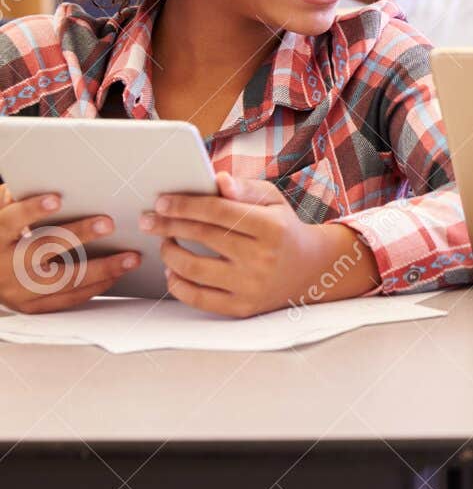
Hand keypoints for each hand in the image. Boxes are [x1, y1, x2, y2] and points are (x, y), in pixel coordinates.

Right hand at [0, 186, 138, 312]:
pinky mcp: (31, 306)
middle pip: (44, 249)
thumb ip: (10, 203)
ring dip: (101, 269)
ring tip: (130, 259)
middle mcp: (6, 265)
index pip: (12, 221)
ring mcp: (18, 290)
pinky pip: (67, 299)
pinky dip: (94, 288)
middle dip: (78, 235)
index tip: (57, 198)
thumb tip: (32, 183)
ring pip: (63, 280)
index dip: (33, 210)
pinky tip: (116, 275)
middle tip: (108, 223)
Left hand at [145, 172, 375, 316]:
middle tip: (148, 220)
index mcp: (272, 227)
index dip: (185, 205)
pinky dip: (177, 283)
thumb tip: (218, 180)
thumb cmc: (283, 229)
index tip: (161, 202)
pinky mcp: (242, 308)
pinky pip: (197, 298)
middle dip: (168, 225)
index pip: (218, 211)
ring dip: (169, 253)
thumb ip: (245, 188)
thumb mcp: (273, 201)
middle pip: (202, 237)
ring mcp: (251, 286)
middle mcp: (262, 258)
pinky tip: (172, 271)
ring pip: (193, 268)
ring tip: (166, 243)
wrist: (309, 270)